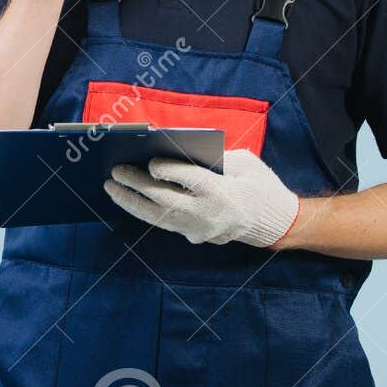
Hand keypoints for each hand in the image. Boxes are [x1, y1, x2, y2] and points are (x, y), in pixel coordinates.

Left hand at [104, 147, 300, 247]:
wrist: (275, 222)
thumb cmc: (259, 183)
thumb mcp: (244, 162)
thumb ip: (213, 157)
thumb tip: (177, 150)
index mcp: (224, 192)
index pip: (190, 181)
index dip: (166, 170)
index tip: (147, 160)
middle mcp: (209, 215)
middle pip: (166, 201)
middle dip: (138, 186)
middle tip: (115, 171)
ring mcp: (201, 231)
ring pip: (159, 219)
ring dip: (132, 203)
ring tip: (111, 187)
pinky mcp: (195, 237)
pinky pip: (164, 223)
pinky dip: (144, 210)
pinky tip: (128, 198)